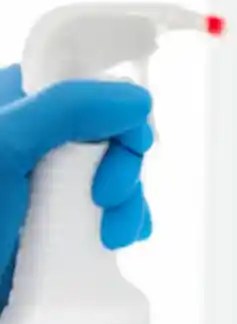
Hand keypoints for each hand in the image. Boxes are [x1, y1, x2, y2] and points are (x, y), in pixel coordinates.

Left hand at [0, 65, 153, 313]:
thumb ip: (63, 111)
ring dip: (130, 202)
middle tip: (105, 195)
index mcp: (9, 110)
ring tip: (110, 235)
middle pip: (110, 130)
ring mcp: (46, 189)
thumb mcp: (0, 154)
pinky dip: (126, 226)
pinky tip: (115, 243)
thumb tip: (135, 99)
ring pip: (117, 174)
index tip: (126, 136)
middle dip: (124, 165)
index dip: (115, 103)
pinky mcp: (59, 229)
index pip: (79, 79)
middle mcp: (31, 144)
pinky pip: (112, 214)